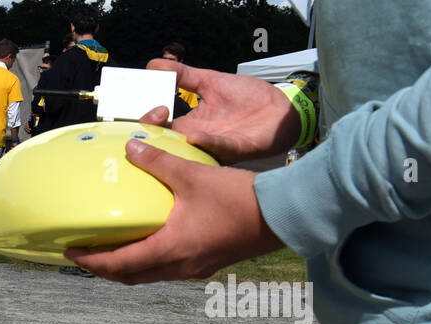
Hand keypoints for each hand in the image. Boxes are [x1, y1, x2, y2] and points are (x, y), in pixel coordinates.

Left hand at [64, 138, 283, 283]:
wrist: (282, 214)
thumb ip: (158, 163)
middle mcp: (177, 268)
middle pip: (129, 277)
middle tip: (85, 254)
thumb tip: (131, 147)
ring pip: (148, 276)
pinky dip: (148, 263)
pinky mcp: (205, 264)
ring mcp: (192, 269)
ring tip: (110, 250)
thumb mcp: (193, 175)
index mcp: (168, 251)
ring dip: (126, 267)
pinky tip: (148, 244)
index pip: (117, 265)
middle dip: (104, 269)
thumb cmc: (238, 198)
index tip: (71, 254)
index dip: (91, 262)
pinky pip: (167, 270)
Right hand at [138, 59, 299, 165]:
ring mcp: (216, 146)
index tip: (155, 105)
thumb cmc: (247, 98)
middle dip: (155, 135)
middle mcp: (198, 140)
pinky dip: (207, 142)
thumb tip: (155, 64)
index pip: (160, 128)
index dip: (151, 120)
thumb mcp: (211, 81)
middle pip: (167, 144)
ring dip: (176, 145)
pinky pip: (219, 148)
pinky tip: (194, 136)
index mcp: (189, 125)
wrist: (280, 108)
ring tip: (165, 131)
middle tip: (157, 115)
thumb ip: (184, 75)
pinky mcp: (237, 148)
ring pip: (191, 152)